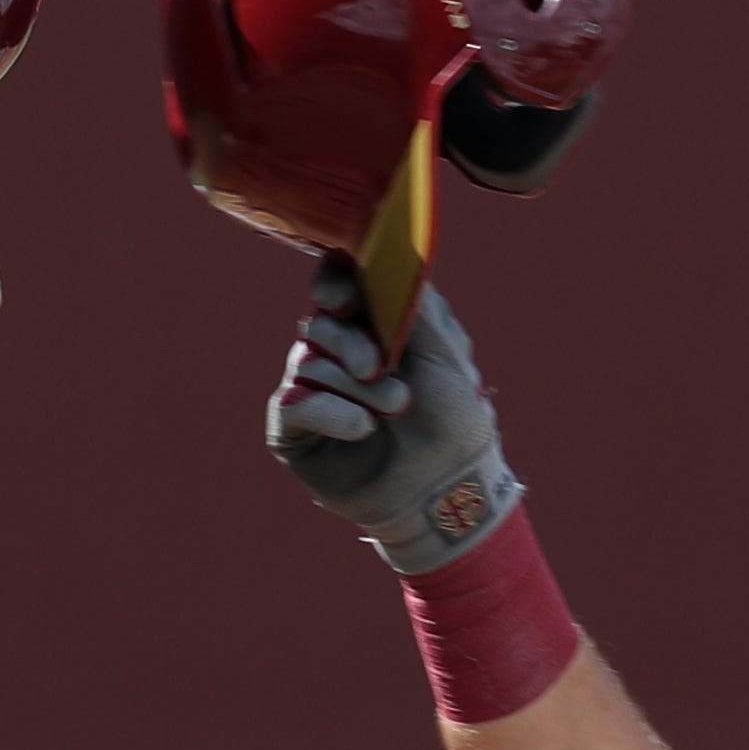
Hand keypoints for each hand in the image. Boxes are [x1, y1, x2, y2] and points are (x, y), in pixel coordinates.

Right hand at [264, 255, 520, 574]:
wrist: (447, 488)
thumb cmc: (456, 421)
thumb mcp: (447, 354)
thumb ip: (415, 305)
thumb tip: (388, 261)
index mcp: (374, 325)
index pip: (336, 283)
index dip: (333, 282)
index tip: (345, 299)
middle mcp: (339, 353)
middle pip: (319, 322)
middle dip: (350, 342)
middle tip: (380, 368)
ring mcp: (315, 391)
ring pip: (307, 362)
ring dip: (354, 387)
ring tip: (393, 410)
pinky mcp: (295, 431)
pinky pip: (292, 404)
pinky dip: (328, 412)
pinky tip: (361, 427)